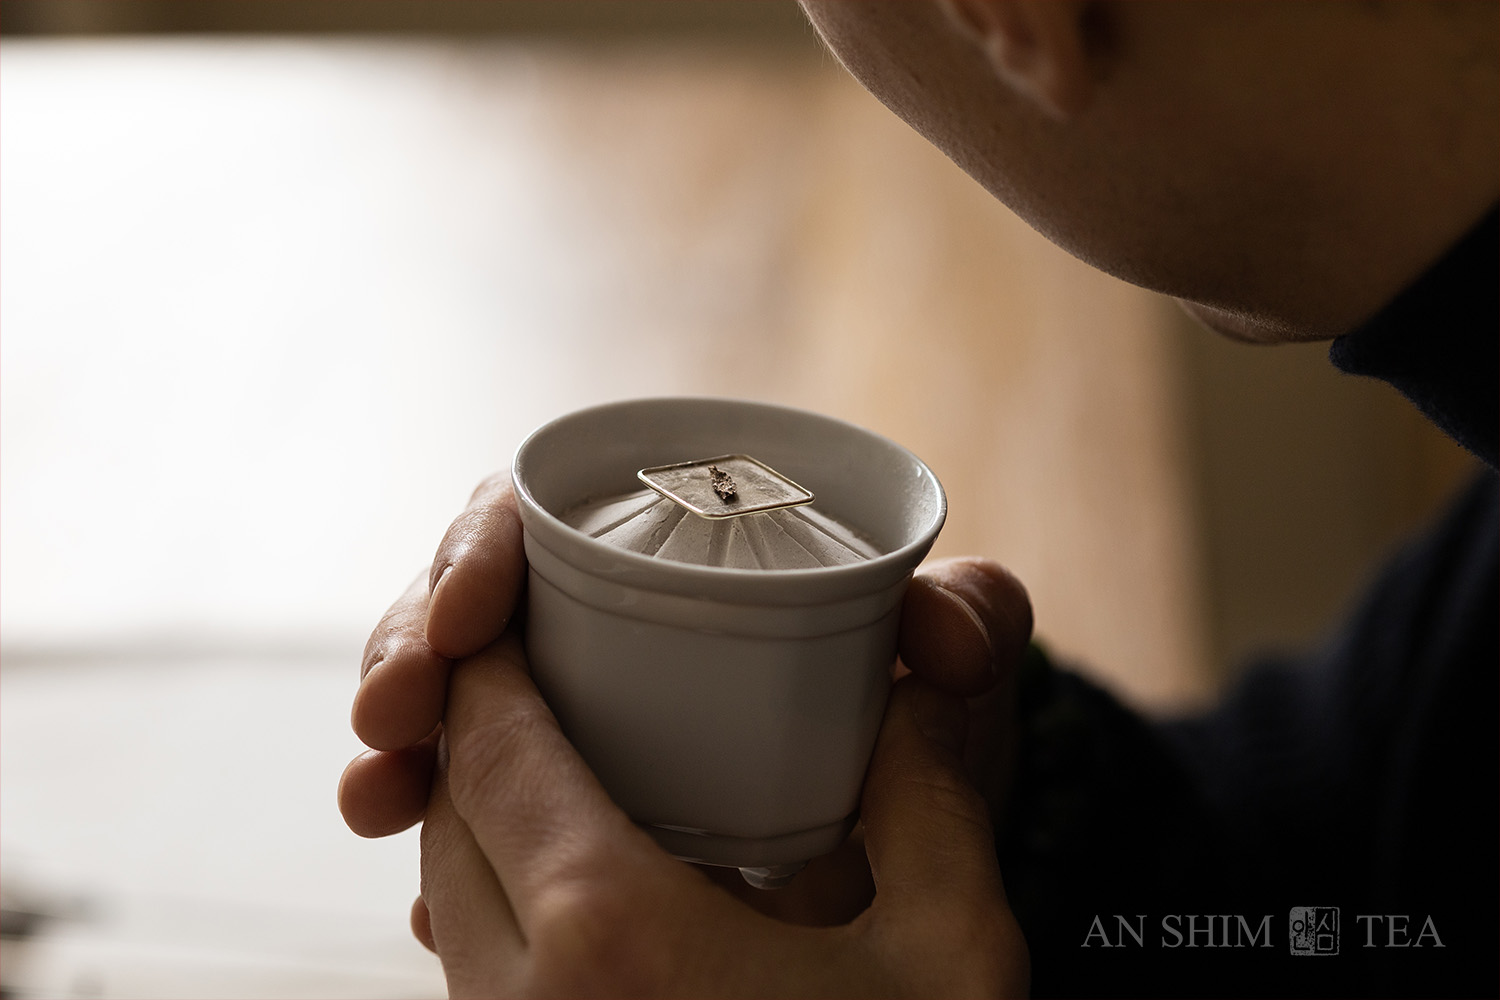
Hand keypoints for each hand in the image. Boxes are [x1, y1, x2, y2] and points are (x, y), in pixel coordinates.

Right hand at [337, 470, 1032, 932]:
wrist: (912, 852)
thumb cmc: (923, 737)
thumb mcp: (952, 678)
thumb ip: (975, 622)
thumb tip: (938, 634)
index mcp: (662, 557)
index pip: (537, 518)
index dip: (481, 549)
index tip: (464, 617)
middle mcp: (594, 629)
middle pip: (460, 614)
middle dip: (408, 656)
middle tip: (394, 720)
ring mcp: (566, 722)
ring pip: (444, 713)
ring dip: (402, 750)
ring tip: (378, 797)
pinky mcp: (550, 815)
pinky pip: (467, 818)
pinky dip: (441, 847)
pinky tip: (427, 899)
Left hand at [417, 632, 1029, 996]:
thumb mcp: (952, 949)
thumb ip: (930, 795)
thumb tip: (915, 689)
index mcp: (611, 934)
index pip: (493, 747)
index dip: (490, 662)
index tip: (514, 610)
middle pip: (451, 814)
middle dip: (480, 730)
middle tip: (551, 669)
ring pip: (447, 897)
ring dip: (482, 816)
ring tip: (566, 762)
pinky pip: (473, 974)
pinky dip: (499, 903)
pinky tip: (582, 887)